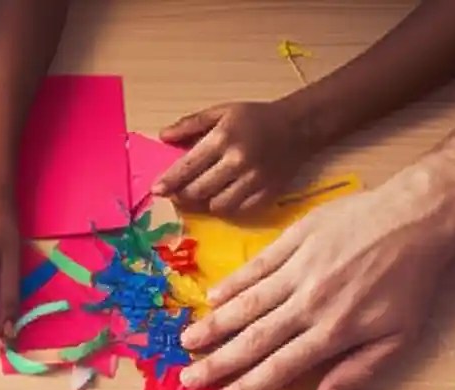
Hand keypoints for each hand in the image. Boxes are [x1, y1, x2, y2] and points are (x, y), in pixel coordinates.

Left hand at [154, 101, 310, 215]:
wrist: (297, 127)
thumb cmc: (254, 118)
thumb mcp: (221, 112)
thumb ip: (190, 124)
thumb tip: (163, 136)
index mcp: (223, 138)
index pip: (188, 167)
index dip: (169, 181)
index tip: (156, 190)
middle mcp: (237, 161)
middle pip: (198, 191)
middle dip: (183, 195)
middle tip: (177, 193)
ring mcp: (254, 180)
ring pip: (217, 206)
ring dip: (204, 204)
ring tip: (201, 193)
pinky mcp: (267, 194)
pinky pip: (238, 211)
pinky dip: (226, 207)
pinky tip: (223, 197)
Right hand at [179, 167, 454, 389]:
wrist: (416, 218)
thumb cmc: (411, 282)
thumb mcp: (400, 336)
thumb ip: (359, 372)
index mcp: (333, 332)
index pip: (279, 368)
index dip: (246, 388)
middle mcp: (308, 304)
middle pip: (253, 340)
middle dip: (217, 363)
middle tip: (187, 378)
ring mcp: (298, 270)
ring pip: (247, 304)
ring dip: (214, 325)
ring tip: (188, 342)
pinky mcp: (294, 240)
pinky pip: (256, 267)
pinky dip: (232, 284)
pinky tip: (212, 298)